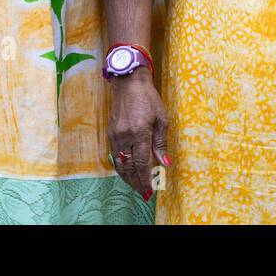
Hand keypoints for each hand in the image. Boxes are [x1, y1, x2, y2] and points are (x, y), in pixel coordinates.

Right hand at [108, 68, 169, 199]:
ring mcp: (115, 136)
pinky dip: (121, 167)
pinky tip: (128, 172)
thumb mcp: (161, 119)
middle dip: (137, 183)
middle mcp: (124, 137)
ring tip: (137, 186)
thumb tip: (165, 163)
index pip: (142, 163)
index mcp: (139, 133)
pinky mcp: (110, 133)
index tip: (150, 191)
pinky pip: (115, 156)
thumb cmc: (148, 98)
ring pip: (120, 164)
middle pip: (129, 167)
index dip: (146, 179)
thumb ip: (161, 143)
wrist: (128, 82)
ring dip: (128, 178)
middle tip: (145, 193)